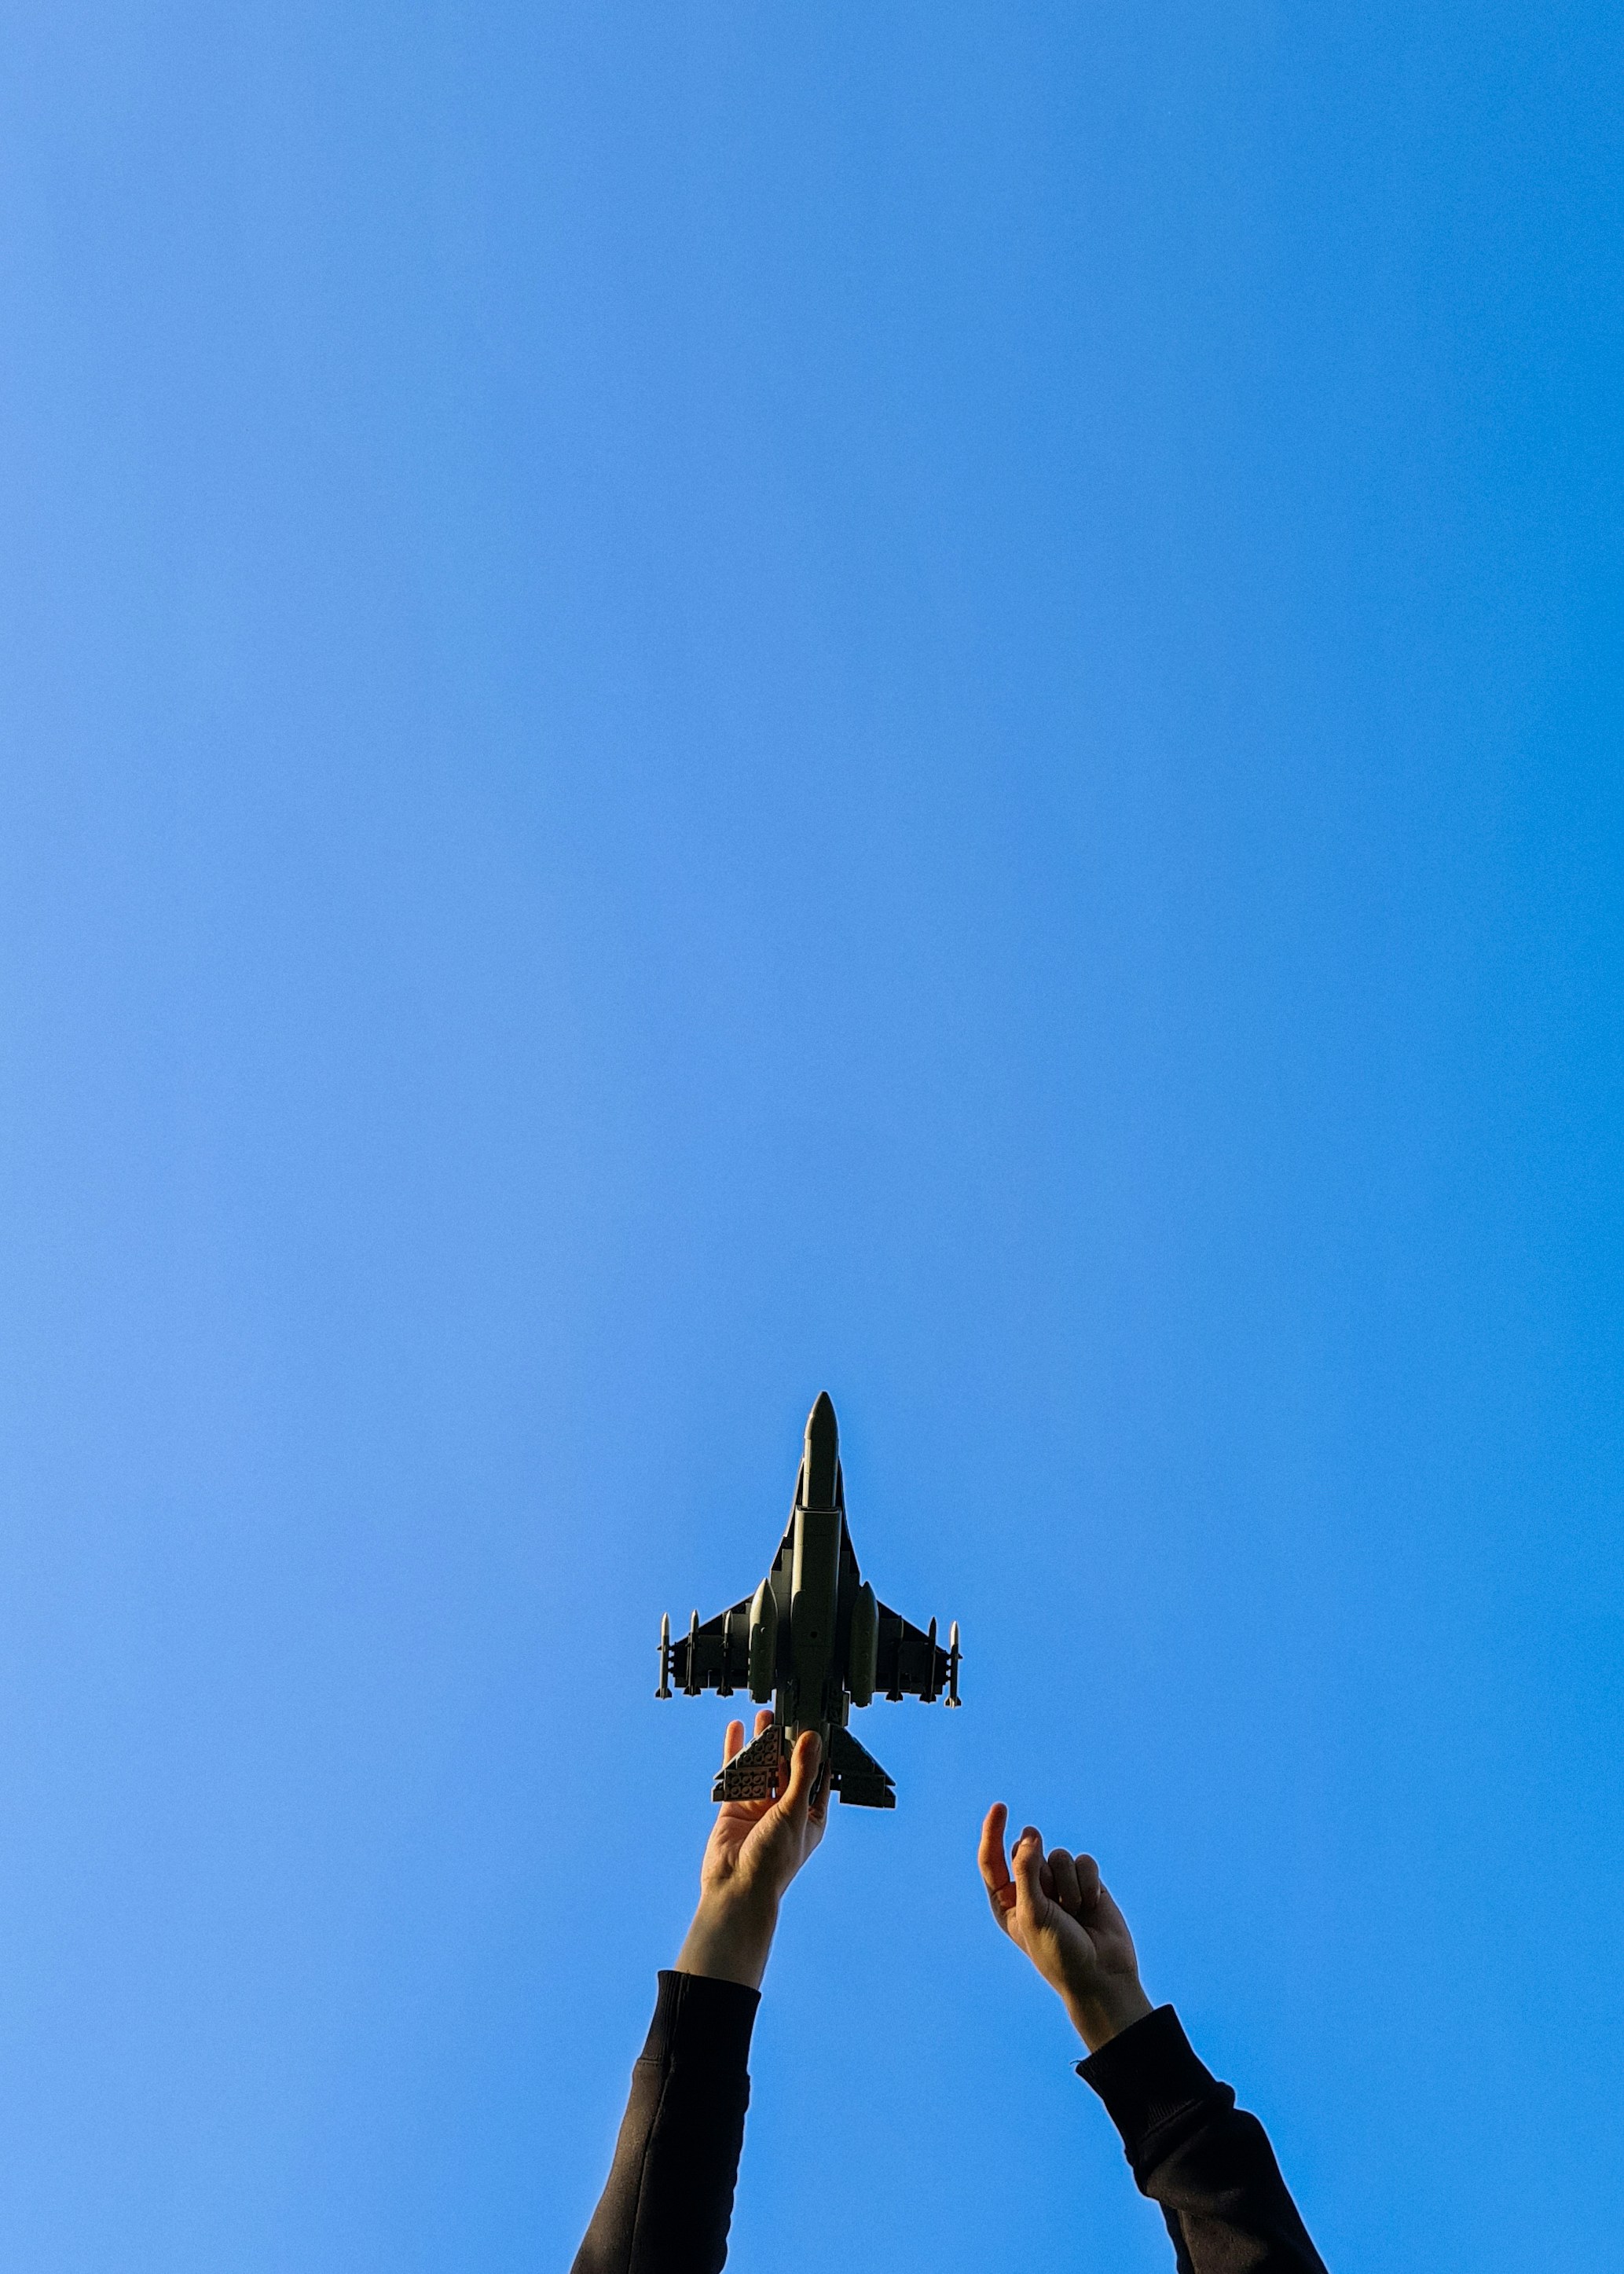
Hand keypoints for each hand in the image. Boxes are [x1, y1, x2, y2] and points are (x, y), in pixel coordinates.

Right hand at [675, 1712, 828, 1989]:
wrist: (737, 1888)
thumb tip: (813, 1739)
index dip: (818, 1751)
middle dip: (788, 1743)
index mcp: (810, 1817)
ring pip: (763, 1768)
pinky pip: (737, 1774)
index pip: (818, 1776)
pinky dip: (736, 1752)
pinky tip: (736, 1730)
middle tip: (788, 1712)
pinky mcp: (735, 1808)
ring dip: (763, 1743)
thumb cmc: (774, 1860)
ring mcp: (760, 1809)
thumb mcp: (795, 1811)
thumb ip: (802, 1772)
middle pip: (788, 1768)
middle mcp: (786, 1811)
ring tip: (764, 1715)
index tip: (819, 1723)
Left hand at [978, 1802, 1153, 2051]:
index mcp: (1007, 1901)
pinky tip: (1092, 1907)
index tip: (1000, 1807)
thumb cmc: (1059, 1952)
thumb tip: (1029, 1831)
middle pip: (1031, 1853)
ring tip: (1075, 1913)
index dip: (994, 1832)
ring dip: (1068, 1886)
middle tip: (1053, 1906)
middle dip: (1043, 1874)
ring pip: (1060, 1856)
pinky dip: (1088, 1884)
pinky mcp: (1086, 1883)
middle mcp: (1031, 1889)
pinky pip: (1085, 1862)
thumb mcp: (1033, 1913)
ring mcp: (1059, 1885)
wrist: (1101, 1975)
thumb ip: (1026, 1870)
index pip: (992, 1859)